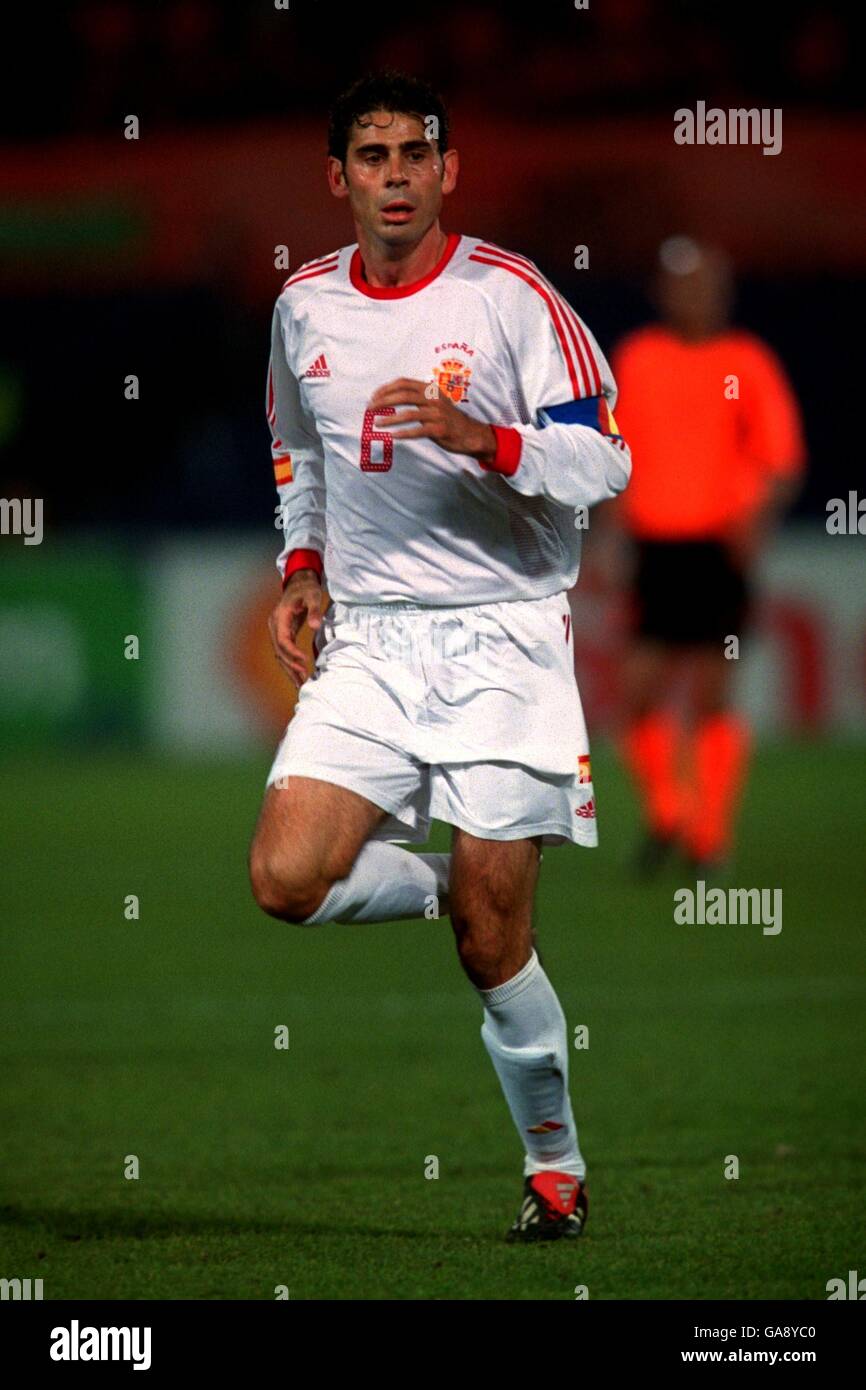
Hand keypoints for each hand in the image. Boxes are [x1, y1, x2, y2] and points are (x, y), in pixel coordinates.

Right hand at [268, 571, 322, 688]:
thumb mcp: (313, 596)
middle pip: (279, 651)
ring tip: (301, 684)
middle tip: (305, 677)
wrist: (299, 584)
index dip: (292, 652)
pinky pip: (283, 652)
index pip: (283, 640)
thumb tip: (315, 626)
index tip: (305, 661)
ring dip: (289, 669)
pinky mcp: (282, 634)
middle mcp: (275, 625)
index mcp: (280, 616)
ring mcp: (276, 630)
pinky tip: (298, 676)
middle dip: (291, 665)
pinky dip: (290, 664)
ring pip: (279, 654)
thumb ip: (314, 610)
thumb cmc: (307, 589)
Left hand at [369, 378, 495, 461]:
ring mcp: (437, 414)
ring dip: (390, 419)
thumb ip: (417, 398)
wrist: (470, 434)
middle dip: (383, 401)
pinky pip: (418, 431)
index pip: (404, 383)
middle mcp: (434, 398)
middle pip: (404, 395)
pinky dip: (403, 433)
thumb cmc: (448, 419)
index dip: (386, 388)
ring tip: (377, 424)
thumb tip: (390, 398)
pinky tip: (393, 436)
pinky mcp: (440, 429)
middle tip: (370, 409)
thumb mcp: (434, 402)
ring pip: (409, 414)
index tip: (373, 397)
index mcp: (430, 389)